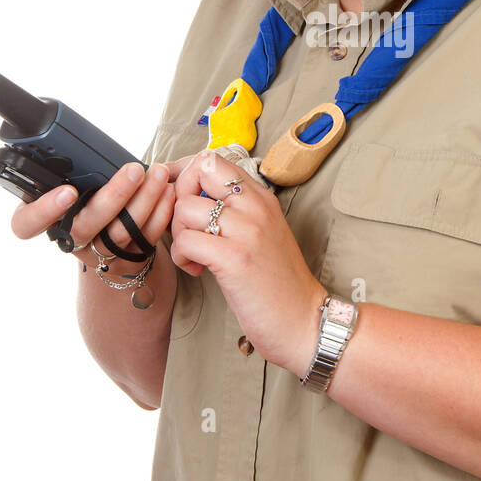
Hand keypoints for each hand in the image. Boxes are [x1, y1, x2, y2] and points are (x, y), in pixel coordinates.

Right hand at [10, 157, 190, 268]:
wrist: (111, 231)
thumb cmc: (86, 195)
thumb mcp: (70, 181)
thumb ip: (72, 168)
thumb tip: (85, 139)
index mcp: (45, 220)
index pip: (26, 224)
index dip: (44, 211)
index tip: (68, 191)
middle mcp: (68, 239)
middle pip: (85, 226)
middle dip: (114, 196)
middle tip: (134, 170)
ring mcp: (97, 254)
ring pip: (119, 234)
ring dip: (144, 201)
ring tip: (159, 174)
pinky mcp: (126, 260)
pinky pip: (144, 240)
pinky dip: (159, 214)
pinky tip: (168, 192)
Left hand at [170, 149, 324, 372]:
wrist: (303, 320)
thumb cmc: (277, 281)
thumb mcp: (262, 232)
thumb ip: (235, 210)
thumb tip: (192, 196)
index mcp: (261, 197)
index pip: (213, 160)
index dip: (186, 172)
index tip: (178, 195)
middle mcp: (255, 206)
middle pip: (198, 172)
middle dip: (178, 196)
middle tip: (185, 226)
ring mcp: (247, 231)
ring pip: (184, 208)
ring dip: (177, 233)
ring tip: (193, 255)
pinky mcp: (234, 259)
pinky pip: (185, 241)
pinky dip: (181, 256)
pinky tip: (196, 270)